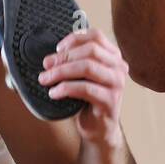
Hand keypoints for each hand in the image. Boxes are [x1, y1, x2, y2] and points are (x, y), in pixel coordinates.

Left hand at [38, 28, 126, 146]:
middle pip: (90, 50)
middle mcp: (118, 67)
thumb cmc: (87, 99)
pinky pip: (86, 88)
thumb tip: (48, 57)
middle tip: (46, 65)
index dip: (74, 38)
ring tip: (46, 79)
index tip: (57, 48)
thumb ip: (72, 61)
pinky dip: (65, 88)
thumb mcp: (80, 76)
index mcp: (112, 56)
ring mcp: (117, 83)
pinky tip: (54, 93)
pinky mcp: (111, 100)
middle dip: (63, 56)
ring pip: (87, 67)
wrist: (98, 127)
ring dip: (61, 71)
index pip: (96, 36)